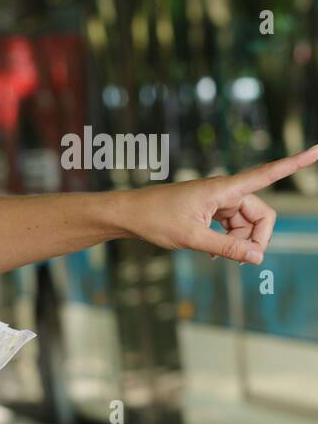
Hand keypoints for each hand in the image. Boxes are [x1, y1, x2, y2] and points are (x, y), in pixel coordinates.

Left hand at [119, 144, 317, 263]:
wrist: (129, 214)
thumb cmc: (155, 220)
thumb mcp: (192, 238)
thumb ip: (226, 248)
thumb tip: (258, 258)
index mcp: (223, 189)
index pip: (268, 173)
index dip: (295, 163)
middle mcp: (225, 191)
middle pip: (261, 213)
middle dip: (257, 237)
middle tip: (241, 260)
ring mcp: (219, 200)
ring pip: (247, 223)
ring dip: (240, 241)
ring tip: (217, 256)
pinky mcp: (211, 209)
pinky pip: (233, 225)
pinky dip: (230, 240)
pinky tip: (216, 254)